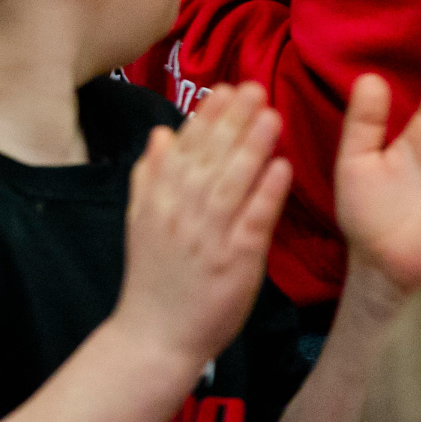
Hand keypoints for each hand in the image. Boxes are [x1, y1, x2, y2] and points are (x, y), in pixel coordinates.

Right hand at [113, 83, 295, 372]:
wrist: (155, 334)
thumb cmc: (153, 278)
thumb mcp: (140, 221)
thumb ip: (149, 176)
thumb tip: (161, 134)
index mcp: (158, 198)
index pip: (184, 147)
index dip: (205, 115)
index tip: (224, 87)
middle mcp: (181, 210)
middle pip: (210, 157)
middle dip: (233, 119)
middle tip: (254, 86)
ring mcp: (209, 235)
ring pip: (232, 182)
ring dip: (252, 146)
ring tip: (271, 115)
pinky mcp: (235, 262)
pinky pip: (253, 221)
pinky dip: (266, 193)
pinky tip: (281, 168)